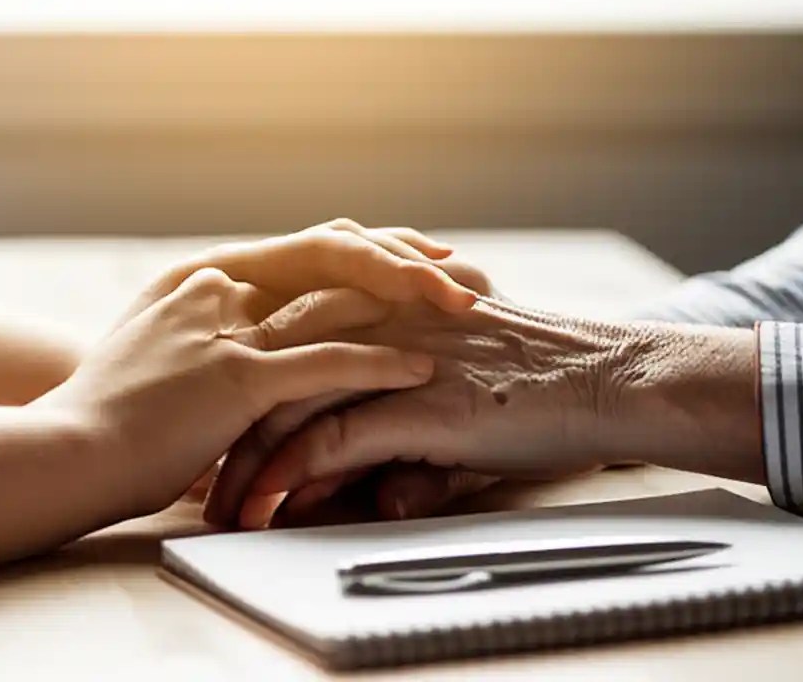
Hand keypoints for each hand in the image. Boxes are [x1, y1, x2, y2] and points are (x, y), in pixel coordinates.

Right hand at [35, 234, 462, 516]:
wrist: (65, 455)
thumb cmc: (107, 421)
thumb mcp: (155, 359)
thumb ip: (204, 343)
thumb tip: (255, 355)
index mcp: (197, 276)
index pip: (302, 244)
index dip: (366, 245)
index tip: (415, 255)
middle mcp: (214, 286)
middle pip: (329, 249)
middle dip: (401, 257)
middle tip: (458, 272)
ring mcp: (224, 328)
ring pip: (337, 296)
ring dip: (408, 300)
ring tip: (463, 308)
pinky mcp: (234, 378)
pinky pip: (326, 364)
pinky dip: (380, 365)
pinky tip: (422, 371)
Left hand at [206, 297, 636, 527]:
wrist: (606, 379)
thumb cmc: (529, 383)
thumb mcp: (446, 381)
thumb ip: (388, 416)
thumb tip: (354, 486)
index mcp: (375, 296)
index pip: (280, 336)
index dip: (237, 387)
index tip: (206, 433)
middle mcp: (375, 315)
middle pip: (268, 366)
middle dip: (225, 425)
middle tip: (195, 475)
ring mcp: (395, 354)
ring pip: (290, 401)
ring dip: (248, 459)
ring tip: (221, 506)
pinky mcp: (423, 399)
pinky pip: (339, 435)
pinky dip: (297, 472)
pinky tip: (273, 502)